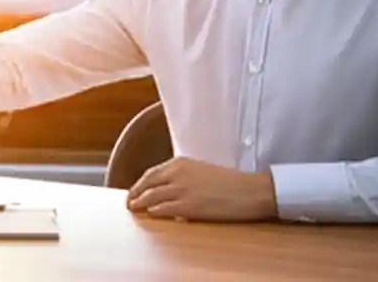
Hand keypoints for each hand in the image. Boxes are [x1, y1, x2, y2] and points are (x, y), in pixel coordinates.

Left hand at [127, 157, 278, 221]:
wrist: (248, 190)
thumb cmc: (229, 182)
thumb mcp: (200, 171)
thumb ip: (182, 177)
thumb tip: (167, 189)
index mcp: (180, 163)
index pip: (151, 173)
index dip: (140, 184)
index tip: (134, 190)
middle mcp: (177, 174)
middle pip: (147, 184)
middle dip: (135, 193)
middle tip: (129, 202)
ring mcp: (181, 190)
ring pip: (152, 197)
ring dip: (141, 203)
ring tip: (135, 209)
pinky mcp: (188, 205)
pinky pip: (164, 209)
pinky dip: (155, 211)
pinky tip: (152, 214)